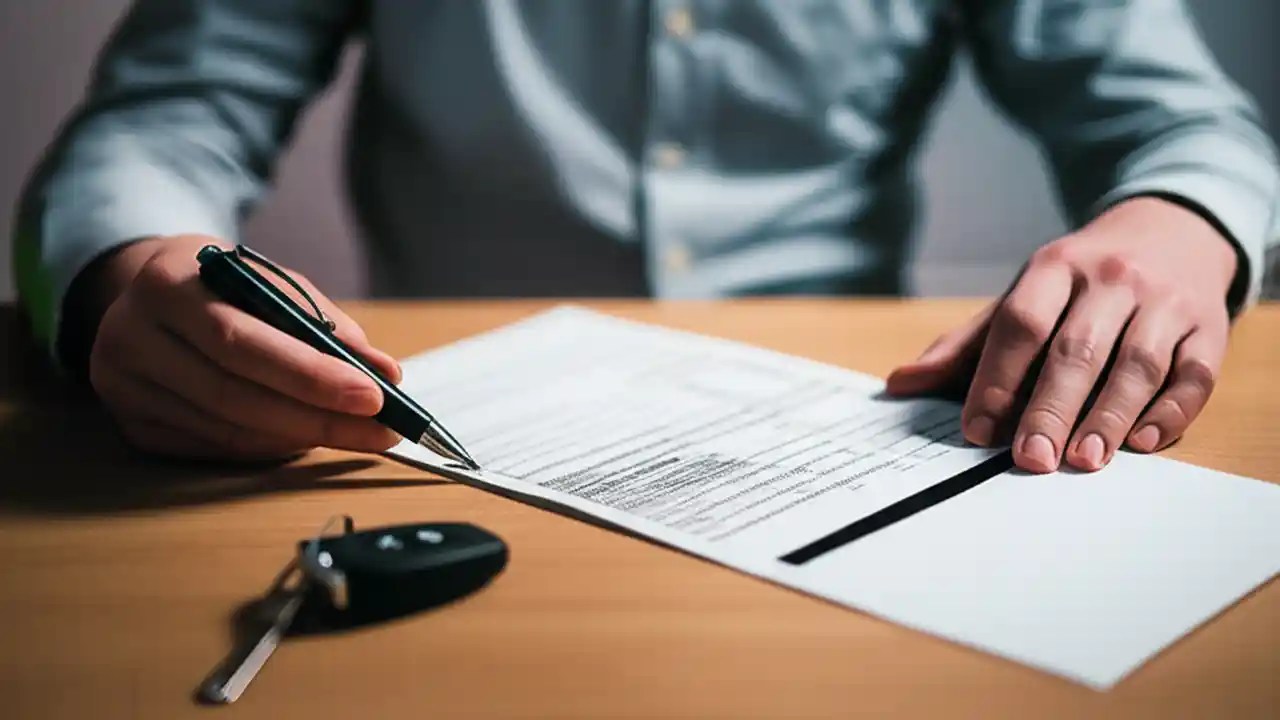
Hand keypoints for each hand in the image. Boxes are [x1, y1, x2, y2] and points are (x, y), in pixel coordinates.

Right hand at [87, 235, 402, 459]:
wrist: (147, 290)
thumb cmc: (221, 284)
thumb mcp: (269, 281)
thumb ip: (324, 323)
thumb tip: (385, 372)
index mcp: (165, 285)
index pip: (241, 341)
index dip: (309, 375)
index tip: (374, 395)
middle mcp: (131, 338)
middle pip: (234, 395)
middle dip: (318, 418)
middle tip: (379, 430)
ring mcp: (125, 388)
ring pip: (227, 431)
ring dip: (301, 438)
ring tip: (356, 434)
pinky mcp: (133, 426)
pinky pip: (215, 448)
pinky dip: (269, 447)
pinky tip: (306, 438)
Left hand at [887, 197, 1237, 472]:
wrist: (1173, 229)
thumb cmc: (1080, 281)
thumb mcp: (1023, 295)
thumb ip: (967, 345)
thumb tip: (901, 383)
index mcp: (1055, 267)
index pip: (1021, 323)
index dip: (997, 378)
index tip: (977, 429)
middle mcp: (1112, 279)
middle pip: (1077, 348)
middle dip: (1051, 407)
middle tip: (1030, 458)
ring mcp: (1165, 302)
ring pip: (1138, 363)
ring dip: (1109, 416)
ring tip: (1083, 460)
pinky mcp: (1209, 327)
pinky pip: (1194, 374)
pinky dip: (1170, 411)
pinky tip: (1143, 442)